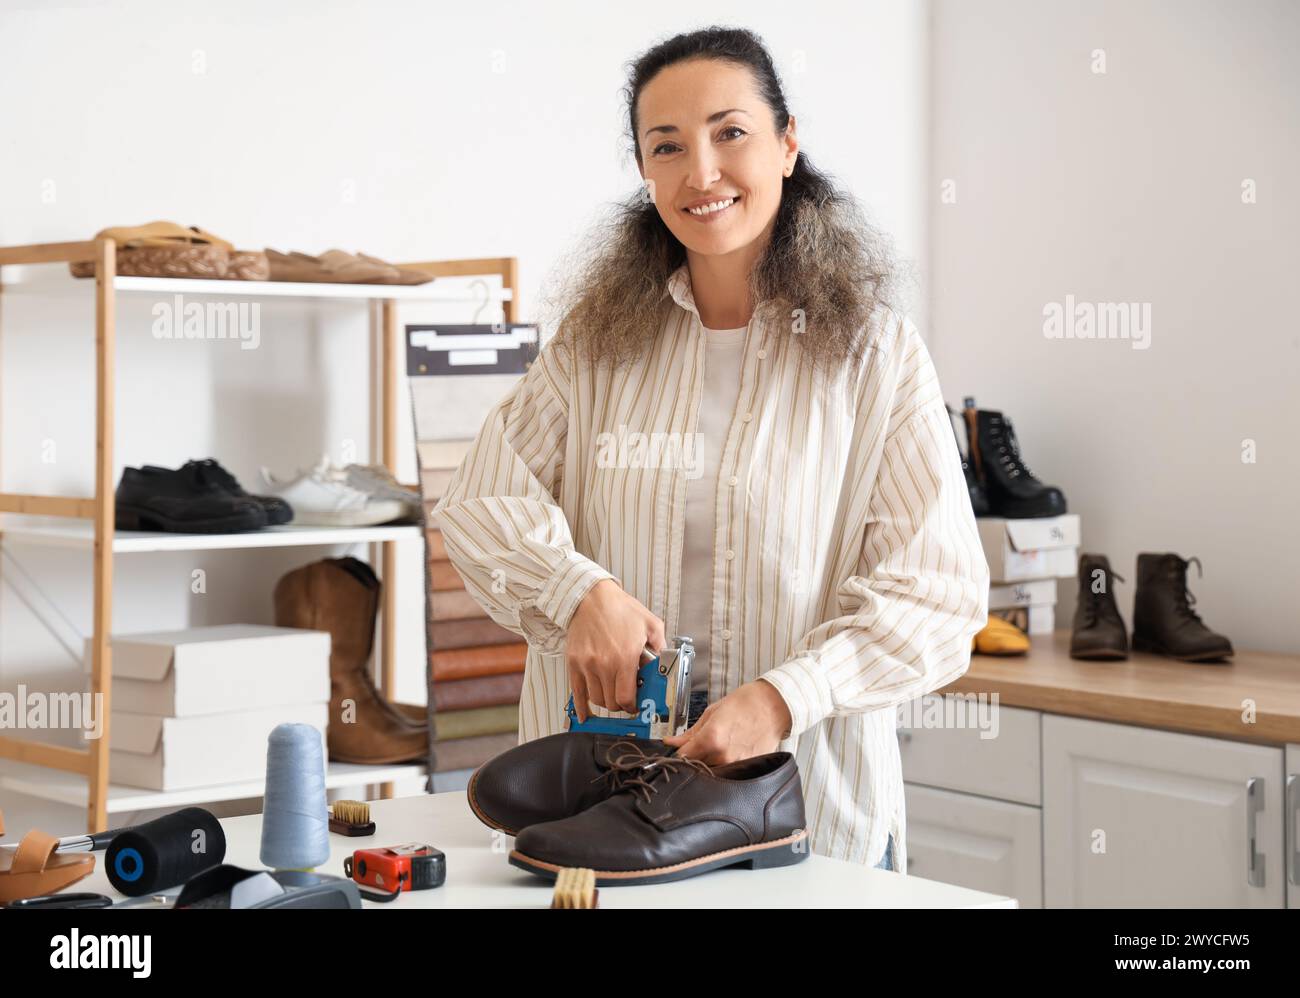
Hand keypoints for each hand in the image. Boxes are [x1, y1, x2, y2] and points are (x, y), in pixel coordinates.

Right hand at [565, 579, 665, 719]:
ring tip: (611, 694)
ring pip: (596, 699)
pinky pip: (576, 693)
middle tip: (626, 698)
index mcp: (624, 657)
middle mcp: (604, 665)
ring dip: (605, 702)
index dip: (633, 707)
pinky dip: (581, 707)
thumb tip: (663, 664)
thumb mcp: (651, 624)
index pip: (627, 698)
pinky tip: (585, 715)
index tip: (636, 705)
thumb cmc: (619, 608)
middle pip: (611, 703)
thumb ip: (660, 647)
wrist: (591, 597)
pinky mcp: (573, 663)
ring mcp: (586, 665)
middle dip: (621, 704)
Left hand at [663, 680, 793, 765]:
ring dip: (707, 765)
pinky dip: (723, 767)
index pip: (682, 758)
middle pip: (695, 768)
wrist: (775, 706)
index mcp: (710, 738)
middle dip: (691, 762)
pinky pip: (728, 773)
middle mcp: (722, 756)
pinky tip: (728, 754)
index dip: (675, 757)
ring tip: (715, 750)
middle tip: (694, 751)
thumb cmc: (745, 704)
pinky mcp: (748, 769)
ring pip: (711, 773)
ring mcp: (736, 765)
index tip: (673, 755)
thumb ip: (690, 732)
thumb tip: (670, 742)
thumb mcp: (712, 712)